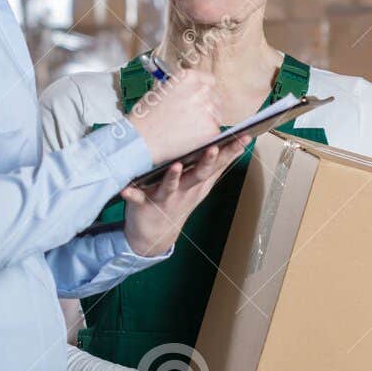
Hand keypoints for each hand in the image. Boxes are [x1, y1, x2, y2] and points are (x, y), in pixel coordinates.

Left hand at [122, 142, 239, 256]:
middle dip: (207, 162)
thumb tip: (233, 141)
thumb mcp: (200, 186)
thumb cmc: (178, 202)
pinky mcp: (145, 204)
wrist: (154, 234)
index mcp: (199, 184)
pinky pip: (137, 198)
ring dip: (173, 177)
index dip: (232, 152)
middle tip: (214, 148)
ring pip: (171, 187)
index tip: (246, 137)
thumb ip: (214, 166)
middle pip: (199, 175)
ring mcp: (166, 198)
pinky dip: (131, 194)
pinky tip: (125, 189)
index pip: (219, 165)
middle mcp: (185, 191)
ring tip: (176, 165)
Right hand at [127, 69, 219, 163]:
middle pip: (216, 97)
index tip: (201, 99)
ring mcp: (208, 109)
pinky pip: (215, 129)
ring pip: (217, 114)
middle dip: (207, 107)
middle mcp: (201, 90)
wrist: (142, 139)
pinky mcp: (211, 128)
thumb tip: (190, 91)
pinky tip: (191, 136)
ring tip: (189, 128)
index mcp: (189, 78)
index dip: (204, 91)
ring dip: (208, 120)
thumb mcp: (161, 91)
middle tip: (193, 117)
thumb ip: (180, 88)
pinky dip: (206, 134)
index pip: (209, 80)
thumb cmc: (146, 117)